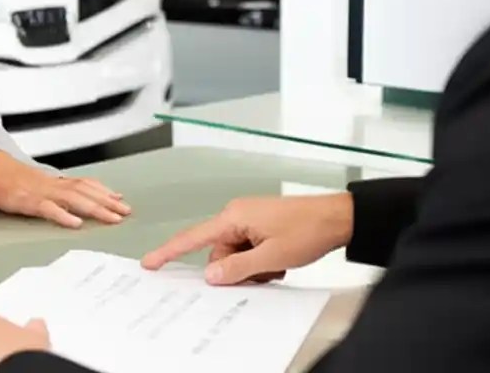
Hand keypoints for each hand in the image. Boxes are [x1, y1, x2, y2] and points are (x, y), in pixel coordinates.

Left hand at [0, 164, 130, 228]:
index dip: (60, 213)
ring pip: (84, 190)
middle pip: (73, 197)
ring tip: (123, 210)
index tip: (77, 223)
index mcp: (25, 193)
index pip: (46, 203)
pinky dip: (101, 190)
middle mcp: (44, 187)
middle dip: (95, 207)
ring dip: (105, 200)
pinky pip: (84, 185)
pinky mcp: (59, 183)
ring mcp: (54, 184)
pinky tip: (116, 197)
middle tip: (115, 218)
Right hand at [141, 193, 353, 284]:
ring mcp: (249, 220)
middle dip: (235, 270)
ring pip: (235, 255)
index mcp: (234, 217)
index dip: (170, 251)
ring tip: (276, 266)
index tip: (151, 262)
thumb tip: (210, 275)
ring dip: (251, 268)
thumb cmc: (308, 229)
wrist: (338, 217)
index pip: (193, 237)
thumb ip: (237, 268)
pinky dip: (260, 261)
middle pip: (219, 253)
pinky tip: (278, 261)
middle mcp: (237, 214)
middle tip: (262, 273)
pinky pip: (249, 250)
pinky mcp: (261, 225)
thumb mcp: (271, 257)